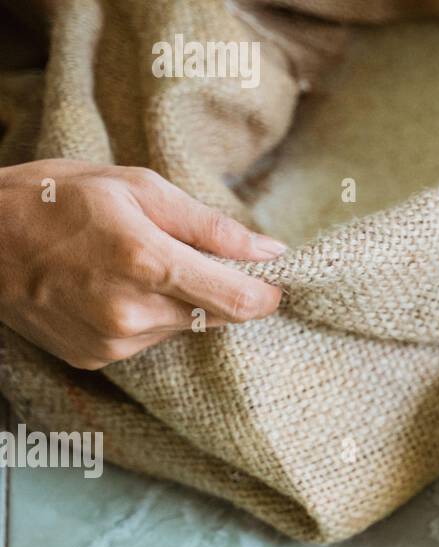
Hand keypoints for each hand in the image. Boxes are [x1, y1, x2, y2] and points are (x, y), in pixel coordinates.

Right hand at [0, 160, 284, 369]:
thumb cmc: (57, 199)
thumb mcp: (141, 188)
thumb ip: (212, 227)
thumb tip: (269, 251)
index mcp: (149, 264)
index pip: (240, 301)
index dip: (266, 293)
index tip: (272, 280)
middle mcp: (131, 313)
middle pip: (215, 316)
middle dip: (217, 288)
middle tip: (187, 253)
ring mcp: (110, 342)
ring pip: (181, 327)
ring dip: (178, 301)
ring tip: (135, 263)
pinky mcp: (93, 358)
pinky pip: (146, 339)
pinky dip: (146, 315)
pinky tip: (111, 286)